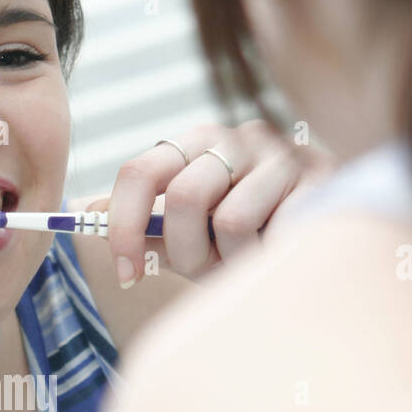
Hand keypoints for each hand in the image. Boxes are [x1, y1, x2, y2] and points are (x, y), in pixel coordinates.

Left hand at [87, 120, 337, 285]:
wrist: (323, 237)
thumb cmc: (247, 235)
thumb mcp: (190, 232)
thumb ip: (146, 225)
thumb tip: (88, 217)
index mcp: (196, 144)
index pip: (140, 172)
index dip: (123, 227)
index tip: (126, 274)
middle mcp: (237, 137)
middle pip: (183, 198)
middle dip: (186, 253)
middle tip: (202, 272)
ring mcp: (282, 154)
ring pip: (230, 221)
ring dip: (232, 260)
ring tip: (248, 260)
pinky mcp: (320, 178)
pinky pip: (274, 232)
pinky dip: (267, 258)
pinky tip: (278, 252)